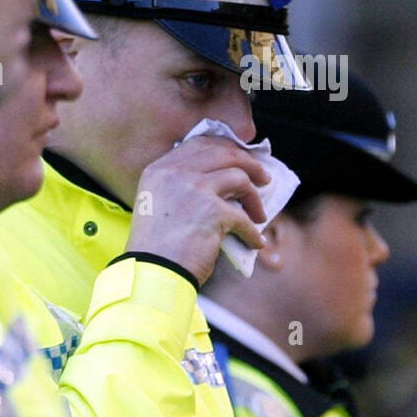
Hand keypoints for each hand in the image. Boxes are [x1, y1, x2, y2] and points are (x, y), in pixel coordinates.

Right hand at [126, 136, 269, 286]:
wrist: (152, 272)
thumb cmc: (156, 246)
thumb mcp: (159, 203)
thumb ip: (180, 184)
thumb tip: (223, 176)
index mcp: (159, 169)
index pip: (199, 144)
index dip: (226, 148)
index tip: (241, 159)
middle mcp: (174, 173)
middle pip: (224, 154)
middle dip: (250, 164)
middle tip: (263, 178)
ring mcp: (194, 189)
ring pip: (239, 178)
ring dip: (254, 198)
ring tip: (258, 214)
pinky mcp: (212, 211)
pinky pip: (244, 217)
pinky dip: (252, 232)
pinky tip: (254, 242)